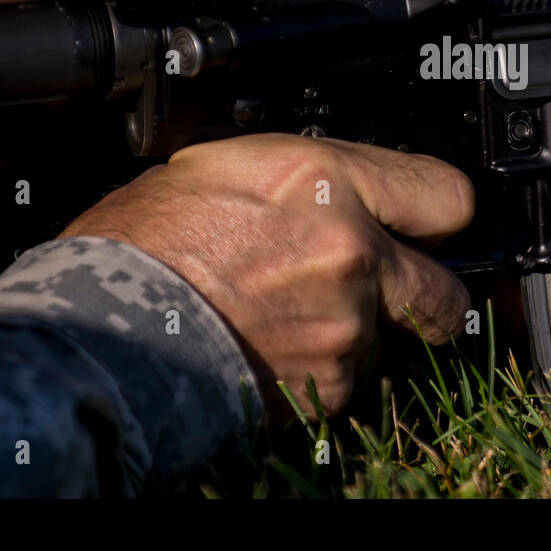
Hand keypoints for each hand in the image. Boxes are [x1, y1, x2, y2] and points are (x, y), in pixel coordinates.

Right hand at [60, 134, 473, 415]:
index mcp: (329, 180)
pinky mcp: (326, 386)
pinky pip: (346, 380)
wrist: (103, 328)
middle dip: (426, 291)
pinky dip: (318, 371)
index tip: (428, 224)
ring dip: (354, 332)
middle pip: (447, 288)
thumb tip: (345, 184)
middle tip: (394, 288)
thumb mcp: (227, 164)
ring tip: (285, 316)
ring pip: (388, 339)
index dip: (438, 213)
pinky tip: (271, 347)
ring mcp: (345, 325)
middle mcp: (352, 251)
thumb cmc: (145, 243)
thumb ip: (310, 175)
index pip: (447, 194)